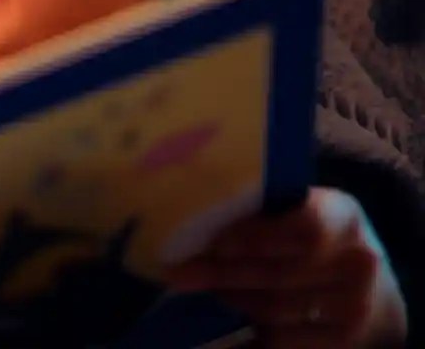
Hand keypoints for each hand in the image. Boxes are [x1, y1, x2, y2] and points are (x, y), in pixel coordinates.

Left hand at [168, 187, 407, 347]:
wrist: (370, 293)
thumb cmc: (317, 244)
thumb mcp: (302, 215)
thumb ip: (265, 214)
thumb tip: (197, 217)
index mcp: (343, 216)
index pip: (303, 227)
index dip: (256, 238)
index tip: (215, 244)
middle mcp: (358, 261)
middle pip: (278, 272)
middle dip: (223, 274)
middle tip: (180, 274)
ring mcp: (356, 305)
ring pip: (275, 308)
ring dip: (233, 299)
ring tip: (205, 290)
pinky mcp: (346, 340)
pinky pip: (284, 339)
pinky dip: (250, 333)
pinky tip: (228, 322)